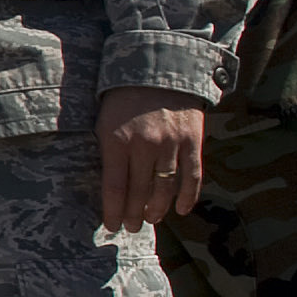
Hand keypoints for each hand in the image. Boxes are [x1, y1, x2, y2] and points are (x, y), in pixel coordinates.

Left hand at [97, 87, 206, 231]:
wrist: (159, 68)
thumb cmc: (123, 100)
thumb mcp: (103, 122)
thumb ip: (106, 152)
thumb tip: (107, 188)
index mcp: (116, 141)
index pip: (114, 187)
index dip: (113, 211)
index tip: (111, 226)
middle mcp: (144, 144)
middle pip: (140, 192)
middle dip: (134, 215)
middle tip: (131, 228)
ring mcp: (171, 143)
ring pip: (166, 188)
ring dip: (158, 209)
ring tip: (151, 219)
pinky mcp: (193, 140)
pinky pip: (192, 175)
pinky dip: (188, 196)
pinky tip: (182, 210)